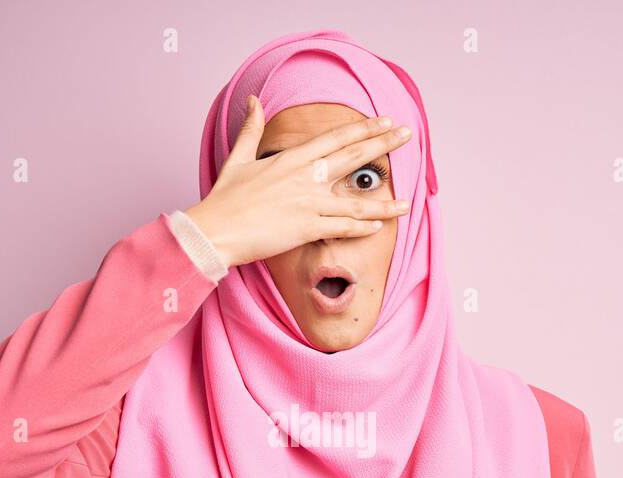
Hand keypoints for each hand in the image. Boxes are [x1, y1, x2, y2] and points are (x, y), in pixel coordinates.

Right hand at [183, 95, 413, 268]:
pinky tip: (379, 227)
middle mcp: (305, 178)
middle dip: (383, 145)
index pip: (336, 139)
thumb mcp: (237, 158)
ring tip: (407, 203)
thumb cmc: (224, 199)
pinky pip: (341, 228)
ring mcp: (308, 204)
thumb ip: (251, 129)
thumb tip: (253, 101)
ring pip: (355, 203)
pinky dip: (362, 228)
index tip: (385, 122)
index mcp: (291, 159)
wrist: (214, 230)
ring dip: (383, 203)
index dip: (363, 129)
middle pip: (352, 158)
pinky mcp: (305, 229)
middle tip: (407, 136)